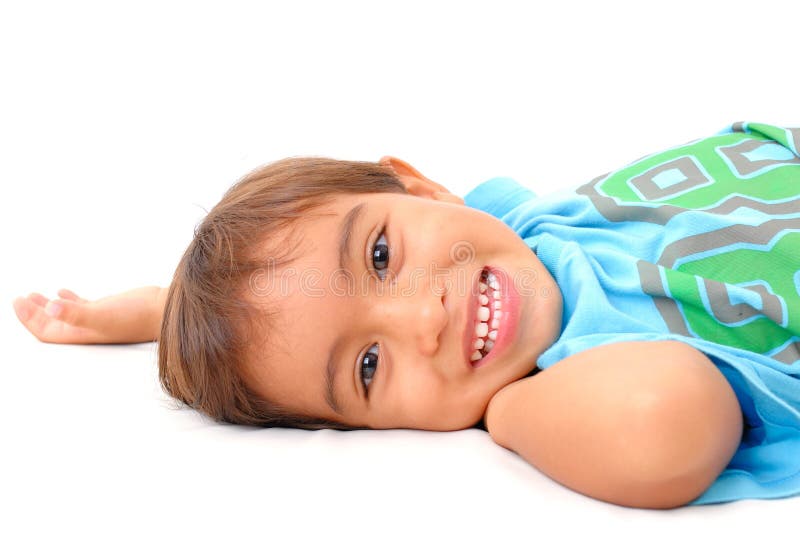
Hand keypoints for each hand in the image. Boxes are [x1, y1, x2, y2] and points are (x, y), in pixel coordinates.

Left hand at [12, 286, 166, 343]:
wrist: (164, 310)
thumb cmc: (137, 317)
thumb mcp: (103, 313)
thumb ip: (76, 312)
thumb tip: (50, 306)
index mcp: (81, 333)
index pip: (46, 330)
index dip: (28, 319)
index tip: (18, 301)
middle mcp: (86, 328)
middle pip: (52, 324)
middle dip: (33, 313)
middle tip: (20, 299)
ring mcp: (97, 318)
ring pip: (64, 314)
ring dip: (47, 307)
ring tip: (33, 295)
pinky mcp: (107, 308)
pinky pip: (81, 306)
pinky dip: (68, 299)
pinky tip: (62, 292)